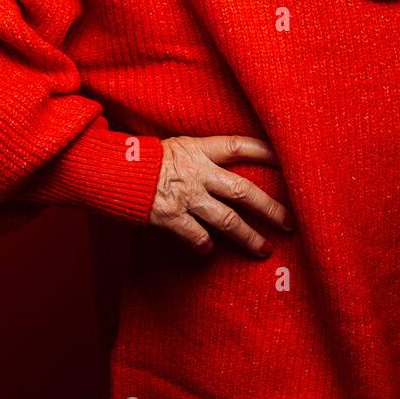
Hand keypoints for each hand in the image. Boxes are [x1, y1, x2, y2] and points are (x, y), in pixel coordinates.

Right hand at [148, 134, 293, 257]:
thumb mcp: (174, 146)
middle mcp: (198, 172)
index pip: (240, 147)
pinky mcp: (170, 218)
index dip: (265, 152)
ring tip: (264, 249)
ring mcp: (186, 197)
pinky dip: (206, 246)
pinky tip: (210, 251)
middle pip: (244, 191)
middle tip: (290, 222)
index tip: (287, 160)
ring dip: (248, 237)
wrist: (109, 169)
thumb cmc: (141, 158)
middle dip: (270, 208)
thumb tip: (222, 168)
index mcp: (199, 149)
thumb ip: (199, 156)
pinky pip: (197, 237)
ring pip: (227, 220)